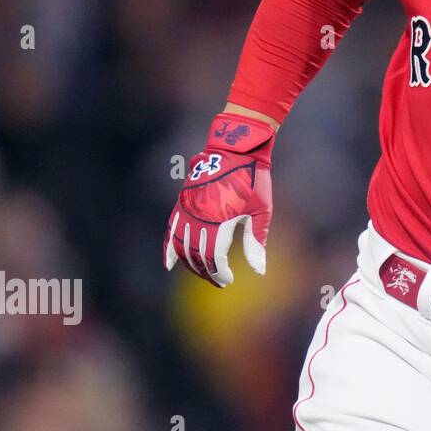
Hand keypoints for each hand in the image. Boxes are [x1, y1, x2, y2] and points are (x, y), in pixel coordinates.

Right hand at [164, 112, 274, 286]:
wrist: (236, 149)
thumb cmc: (253, 180)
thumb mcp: (261, 210)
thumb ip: (256, 240)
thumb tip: (259, 271)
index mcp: (219, 219)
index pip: (213, 257)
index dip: (219, 272)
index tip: (228, 280)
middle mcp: (198, 215)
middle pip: (196, 254)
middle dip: (206, 272)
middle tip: (219, 282)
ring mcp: (186, 209)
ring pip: (181, 246)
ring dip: (191, 264)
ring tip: (204, 274)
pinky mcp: (181, 203)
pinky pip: (171, 230)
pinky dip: (168, 248)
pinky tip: (169, 265)